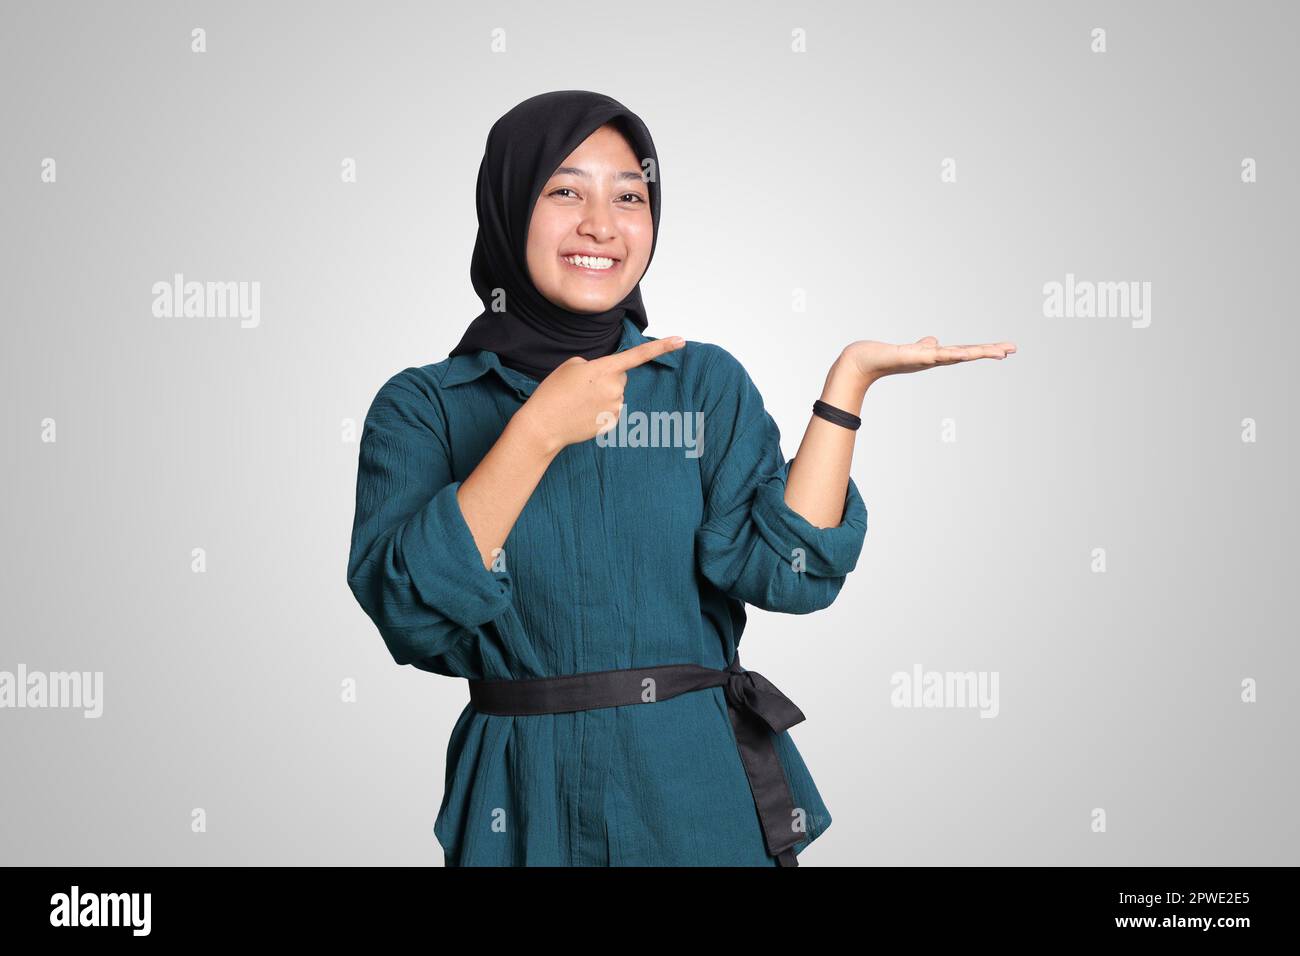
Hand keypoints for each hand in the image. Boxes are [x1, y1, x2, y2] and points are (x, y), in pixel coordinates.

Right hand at [514, 336, 685, 454]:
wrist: (544, 425)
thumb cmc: (554, 392)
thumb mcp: (571, 365)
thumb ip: (595, 365)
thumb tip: (608, 377)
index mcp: (605, 369)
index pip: (638, 355)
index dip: (661, 347)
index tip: (681, 340)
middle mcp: (615, 388)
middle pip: (621, 376)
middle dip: (607, 378)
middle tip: (582, 386)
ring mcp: (615, 407)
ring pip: (616, 394)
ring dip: (602, 395)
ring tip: (579, 401)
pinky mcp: (612, 422)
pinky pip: (611, 410)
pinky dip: (600, 410)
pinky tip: (583, 413)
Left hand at [843, 336, 1015, 386]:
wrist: (865, 361)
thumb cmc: (888, 357)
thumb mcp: (913, 349)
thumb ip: (925, 346)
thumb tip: (934, 341)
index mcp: (937, 356)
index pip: (966, 351)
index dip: (986, 350)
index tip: (1006, 349)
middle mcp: (935, 359)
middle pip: (968, 354)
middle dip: (990, 352)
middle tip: (1012, 349)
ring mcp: (925, 359)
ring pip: (956, 355)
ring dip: (977, 353)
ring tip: (997, 351)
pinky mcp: (913, 356)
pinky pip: (935, 355)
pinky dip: (949, 355)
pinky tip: (962, 354)